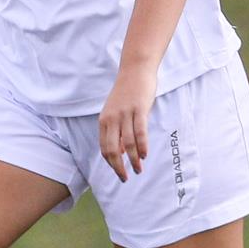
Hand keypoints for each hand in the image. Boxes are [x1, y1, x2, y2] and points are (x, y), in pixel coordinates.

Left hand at [97, 64, 158, 182]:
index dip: (111, 163)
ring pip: (127, 143)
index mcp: (104, 120)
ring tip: (139, 170)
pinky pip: (139, 132)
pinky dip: (142, 146)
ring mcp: (124, 114)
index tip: (119, 173)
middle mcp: (112, 118)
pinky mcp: (138, 109)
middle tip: (126, 178)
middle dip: (118, 167)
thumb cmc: (128, 92)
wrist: (135, 69)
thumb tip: (119, 152)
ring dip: (132, 160)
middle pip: (112, 149)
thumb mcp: (117, 112)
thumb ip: (116, 131)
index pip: (104, 148)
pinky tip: (144, 155)